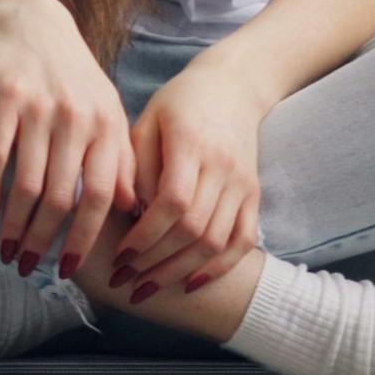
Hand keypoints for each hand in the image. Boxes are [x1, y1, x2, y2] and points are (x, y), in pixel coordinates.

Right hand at [0, 1, 136, 282]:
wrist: (31, 24)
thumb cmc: (73, 77)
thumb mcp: (108, 112)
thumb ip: (120, 159)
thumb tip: (133, 211)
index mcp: (106, 127)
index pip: (100, 197)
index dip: (84, 238)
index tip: (68, 269)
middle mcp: (76, 119)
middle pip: (59, 198)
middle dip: (42, 241)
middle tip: (27, 268)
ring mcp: (41, 108)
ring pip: (25, 184)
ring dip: (14, 226)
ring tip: (5, 251)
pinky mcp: (5, 97)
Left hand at [109, 60, 269, 301]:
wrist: (234, 86)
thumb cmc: (179, 103)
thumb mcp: (148, 121)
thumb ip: (137, 166)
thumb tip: (130, 214)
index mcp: (191, 144)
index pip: (173, 201)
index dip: (146, 235)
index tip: (120, 255)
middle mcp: (222, 167)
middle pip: (193, 229)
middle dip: (155, 262)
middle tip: (124, 280)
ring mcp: (242, 183)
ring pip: (216, 241)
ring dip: (180, 271)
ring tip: (148, 288)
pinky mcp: (254, 195)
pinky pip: (243, 240)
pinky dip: (220, 267)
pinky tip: (191, 283)